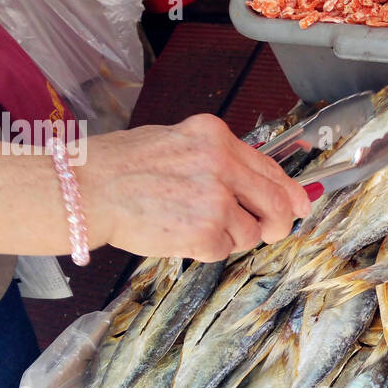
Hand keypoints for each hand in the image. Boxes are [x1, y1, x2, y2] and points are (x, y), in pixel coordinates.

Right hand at [80, 115, 312, 261]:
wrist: (87, 188)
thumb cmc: (122, 167)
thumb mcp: (178, 143)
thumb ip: (219, 160)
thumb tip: (259, 185)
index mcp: (216, 137)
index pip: (270, 167)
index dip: (289, 191)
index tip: (300, 203)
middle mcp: (222, 164)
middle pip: (276, 202)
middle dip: (279, 222)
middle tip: (273, 231)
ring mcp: (216, 199)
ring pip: (250, 232)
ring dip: (230, 236)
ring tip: (192, 224)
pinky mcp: (206, 232)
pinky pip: (225, 250)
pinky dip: (208, 250)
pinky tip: (180, 235)